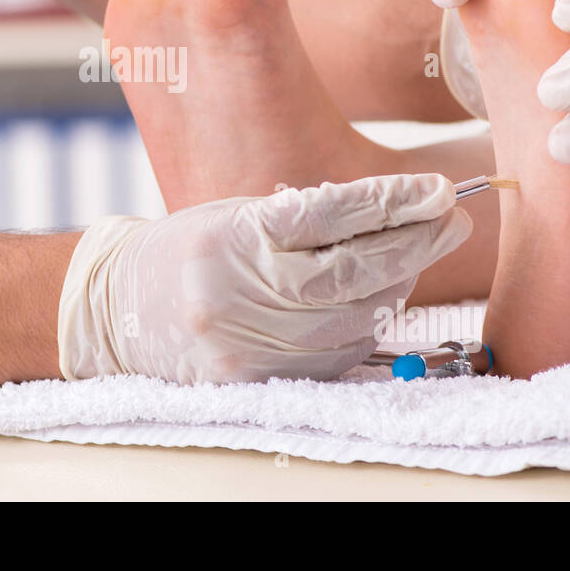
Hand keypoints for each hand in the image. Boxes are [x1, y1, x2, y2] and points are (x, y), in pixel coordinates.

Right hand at [57, 175, 471, 383]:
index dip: (390, 203)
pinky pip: (333, 357)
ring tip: (410, 256)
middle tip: (450, 220)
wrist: (119, 310)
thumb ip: (306, 218)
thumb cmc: (188, 249)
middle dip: (411, 244)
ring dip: (393, 287)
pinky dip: (363, 327)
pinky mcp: (251, 379)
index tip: (437, 190)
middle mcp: (236, 292)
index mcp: (233, 236)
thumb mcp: (237, 215)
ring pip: (351, 320)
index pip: (330, 216)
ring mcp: (244, 342)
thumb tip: (395, 217)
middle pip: (350, 274)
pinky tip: (376, 301)